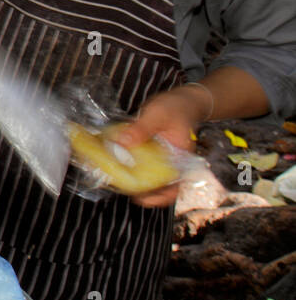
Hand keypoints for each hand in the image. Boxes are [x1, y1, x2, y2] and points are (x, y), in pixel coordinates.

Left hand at [116, 85, 209, 207]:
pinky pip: (141, 163)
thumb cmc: (176, 108)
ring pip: (148, 177)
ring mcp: (161, 159)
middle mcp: (171, 163)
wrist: (183, 100)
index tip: (142, 199)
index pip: (174, 187)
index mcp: (180, 159)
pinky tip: (115, 162)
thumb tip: (123, 142)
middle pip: (159, 187)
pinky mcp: (152, 152)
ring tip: (115, 178)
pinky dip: (129, 165)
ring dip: (133, 180)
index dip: (160, 198)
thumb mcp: (157, 114)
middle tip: (121, 188)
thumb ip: (141, 128)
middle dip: (141, 191)